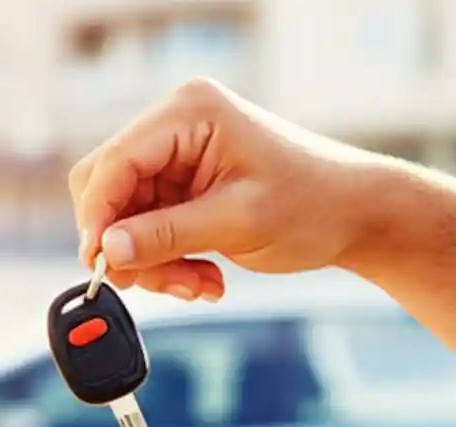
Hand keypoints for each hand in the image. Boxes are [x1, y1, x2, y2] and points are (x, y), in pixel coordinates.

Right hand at [68, 77, 409, 299]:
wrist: (356, 214)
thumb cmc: (313, 204)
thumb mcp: (237, 223)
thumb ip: (166, 235)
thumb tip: (107, 249)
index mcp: (189, 112)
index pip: (115, 163)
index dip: (99, 217)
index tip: (102, 265)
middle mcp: (176, 125)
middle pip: (110, 188)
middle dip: (128, 244)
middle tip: (156, 283)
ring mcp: (179, 156)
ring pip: (126, 217)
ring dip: (155, 261)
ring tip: (198, 285)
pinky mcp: (184, 185)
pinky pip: (149, 228)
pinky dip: (170, 260)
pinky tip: (204, 277)